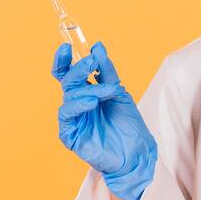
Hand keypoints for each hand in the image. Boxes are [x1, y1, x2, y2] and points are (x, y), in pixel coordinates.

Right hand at [51, 41, 158, 199]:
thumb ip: (106, 72)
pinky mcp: (70, 134)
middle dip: (78, 69)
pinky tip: (92, 102)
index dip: (64, 60)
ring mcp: (73, 119)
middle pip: (67, 81)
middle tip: (90, 62)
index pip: (68, 74)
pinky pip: (67, 115)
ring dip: (90, 89)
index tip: (66, 46)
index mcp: (86, 93)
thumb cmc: (128, 124)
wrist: (136, 152)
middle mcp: (77, 105)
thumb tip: (97, 47)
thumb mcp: (118, 92)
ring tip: (108, 92)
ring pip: (70, 96)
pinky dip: (79, 105)